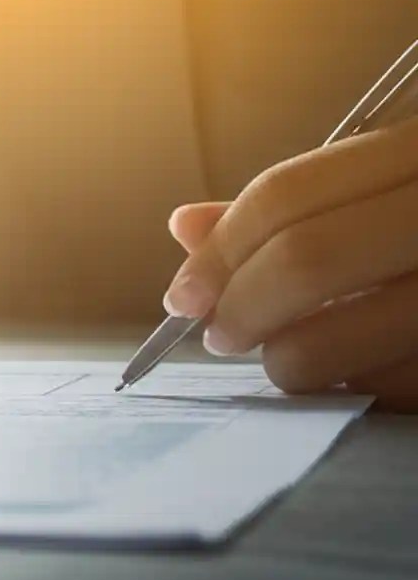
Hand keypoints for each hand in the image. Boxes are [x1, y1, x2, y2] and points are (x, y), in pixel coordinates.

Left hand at [163, 115, 417, 410]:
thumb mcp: (394, 188)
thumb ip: (297, 209)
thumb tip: (186, 228)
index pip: (289, 196)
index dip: (221, 251)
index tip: (183, 295)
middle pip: (307, 260)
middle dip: (240, 307)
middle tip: (220, 334)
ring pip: (343, 338)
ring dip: (289, 362)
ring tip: (283, 360)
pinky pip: (398, 387)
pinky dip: (358, 390)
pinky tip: (354, 377)